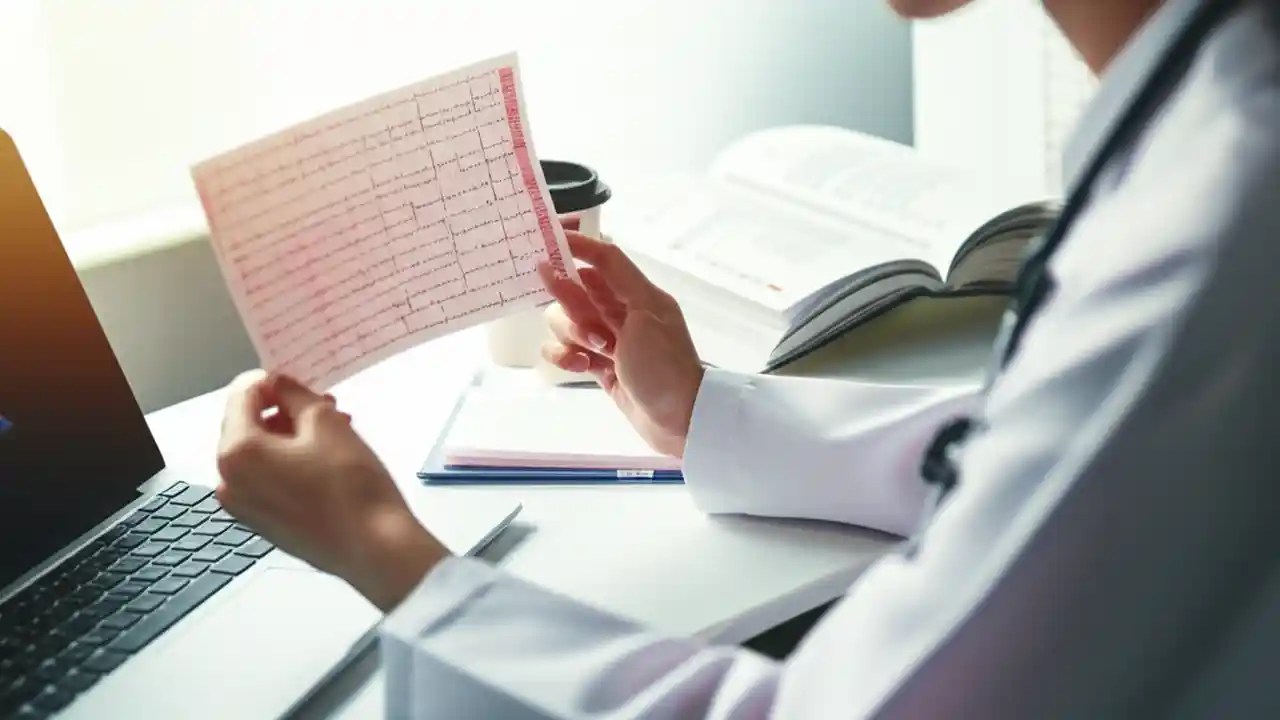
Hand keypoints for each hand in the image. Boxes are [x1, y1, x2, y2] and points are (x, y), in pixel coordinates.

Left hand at [215, 370, 449, 610]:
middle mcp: (229, 481)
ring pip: (259, 454)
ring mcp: (243, 507)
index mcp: (237, 452)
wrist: (373, 548)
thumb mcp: (325, 422)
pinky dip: (288, 464)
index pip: (241, 396)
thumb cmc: (350, 485)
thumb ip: (293, 395)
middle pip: (246, 426)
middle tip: (327, 407)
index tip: (302, 382)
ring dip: (290, 437)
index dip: (272, 381)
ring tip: (335, 434)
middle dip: (283, 412)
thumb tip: (276, 383)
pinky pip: (266, 480)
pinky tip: (325, 462)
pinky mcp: (262, 524)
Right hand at [539, 232, 704, 456]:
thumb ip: (612, 280)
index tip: (545, 245)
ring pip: (565, 322)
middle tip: (591, 329)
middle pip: (576, 290)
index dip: (576, 247)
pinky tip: (582, 368)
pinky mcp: (596, 366)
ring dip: (570, 336)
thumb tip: (580, 253)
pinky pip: (564, 350)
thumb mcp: (645, 313)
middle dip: (572, 306)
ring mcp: (606, 340)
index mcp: (638, 293)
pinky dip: (564, 357)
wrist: (679, 419)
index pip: (602, 259)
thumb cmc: (664, 364)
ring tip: (593, 356)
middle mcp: (620, 312)